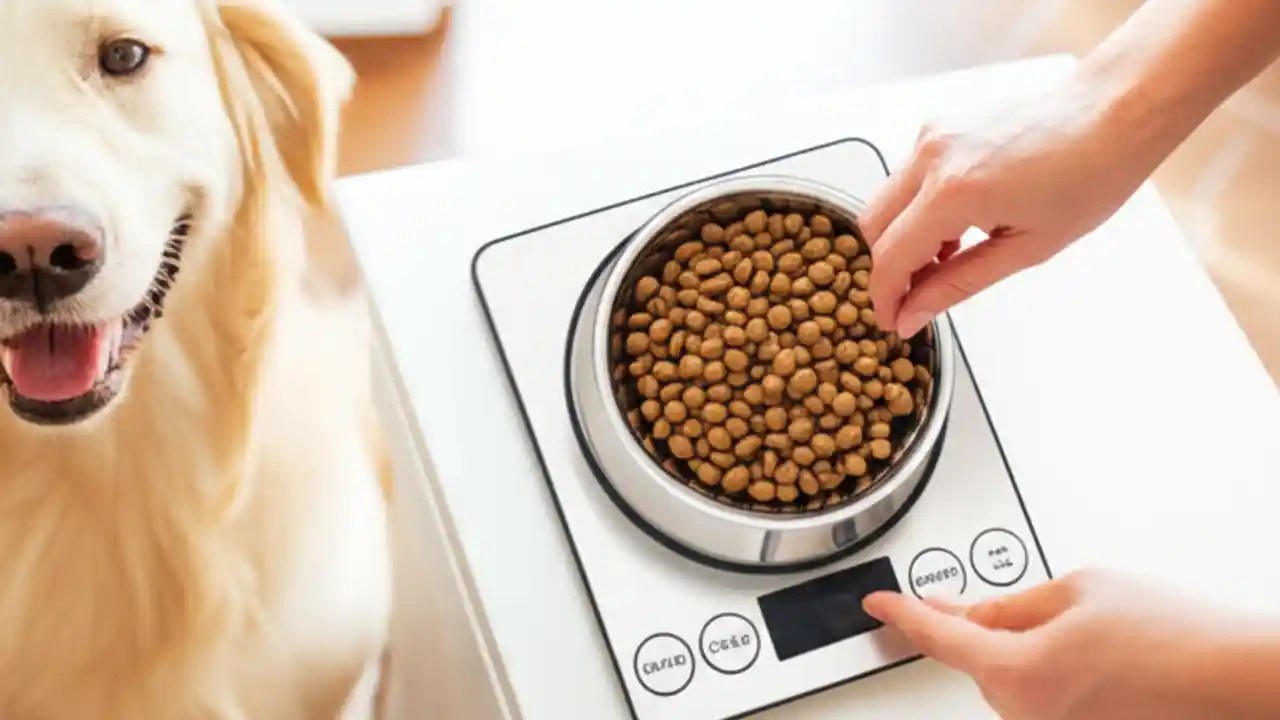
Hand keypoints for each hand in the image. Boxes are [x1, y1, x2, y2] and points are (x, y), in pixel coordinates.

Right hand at [859, 81, 1152, 337]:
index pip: (890, 256)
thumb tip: (913, 314)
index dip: (884, 297)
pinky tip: (952, 231)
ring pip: (884, 202)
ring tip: (944, 263)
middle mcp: (932, 157)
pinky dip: (915, 212)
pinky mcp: (938, 129)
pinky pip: (905, 179)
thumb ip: (957, 285)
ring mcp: (931, 137)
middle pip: (870, 227)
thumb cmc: (1089, 175)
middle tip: (911, 300)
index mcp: (954, 191)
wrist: (1113, 114)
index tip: (892, 322)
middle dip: (885, 269)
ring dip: (901, 239)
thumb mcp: (1025, 249)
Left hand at [863, 571, 1279, 719]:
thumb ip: (1010, 604)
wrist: (1235, 680)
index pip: (940, 637)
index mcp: (1020, 671)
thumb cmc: (1170, 634)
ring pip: (1010, 682)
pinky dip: (1049, 674)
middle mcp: (1029, 714)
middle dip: (981, 629)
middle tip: (1008, 604)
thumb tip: (971, 612)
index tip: (878, 605)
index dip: (903, 615)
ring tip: (1091, 633)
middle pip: (977, 662)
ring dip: (1024, 653)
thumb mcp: (1076, 589)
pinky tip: (1091, 658)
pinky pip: (1042, 700)